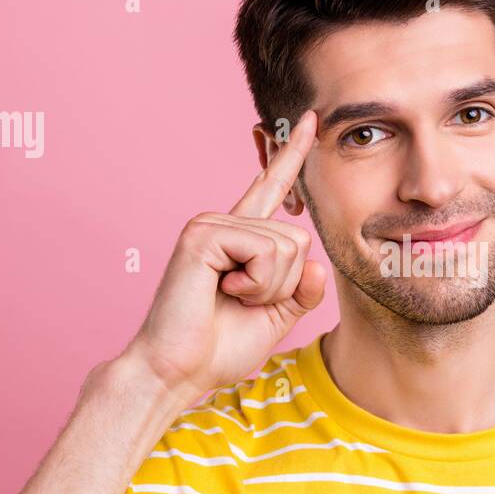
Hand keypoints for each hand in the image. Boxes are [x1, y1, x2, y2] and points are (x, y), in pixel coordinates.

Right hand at [120, 110, 326, 399]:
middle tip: (242, 301)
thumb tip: (317, 264)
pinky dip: (257, 284)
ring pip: (288, 246)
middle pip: (300, 237)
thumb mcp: (277, 317)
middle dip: (285, 285)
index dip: (292, 155)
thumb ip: (302, 290)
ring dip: (269, 288)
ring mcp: (211, 224)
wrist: (177, 372)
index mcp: (242, 239)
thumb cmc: (218, 347)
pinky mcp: (203, 235)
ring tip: (229, 298)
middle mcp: (226, 222)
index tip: (312, 121)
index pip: (273, 188)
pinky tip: (223, 292)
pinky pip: (267, 252)